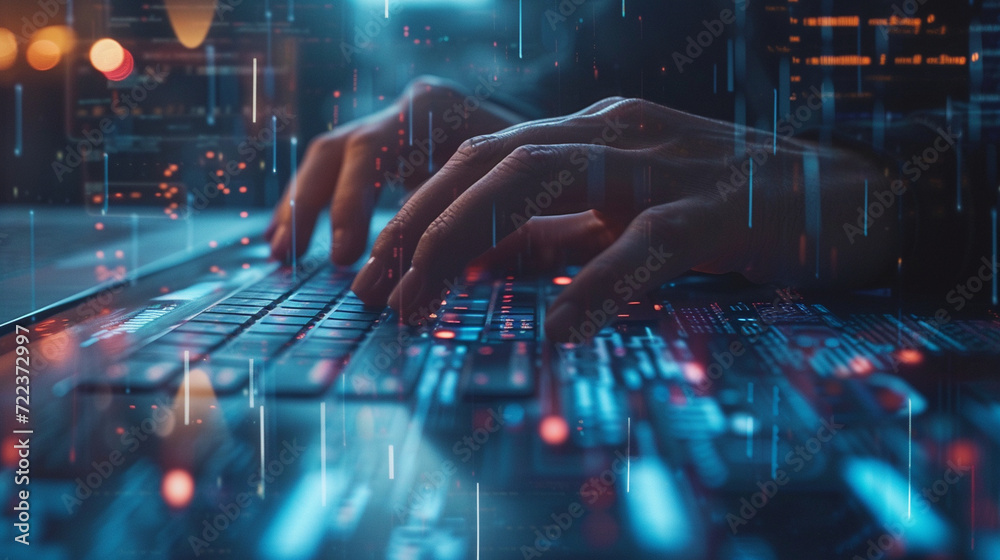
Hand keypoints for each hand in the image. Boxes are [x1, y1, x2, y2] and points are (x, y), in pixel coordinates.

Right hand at [265, 75, 520, 264]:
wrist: (552, 138)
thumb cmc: (543, 167)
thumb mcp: (523, 187)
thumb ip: (489, 221)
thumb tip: (453, 275)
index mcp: (437, 108)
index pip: (375, 150)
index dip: (353, 203)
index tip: (347, 256)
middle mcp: (407, 108)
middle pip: (343, 148)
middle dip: (319, 205)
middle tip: (304, 258)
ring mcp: (392, 123)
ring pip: (328, 156)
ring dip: (302, 206)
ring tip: (282, 255)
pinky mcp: (385, 147)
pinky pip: (333, 170)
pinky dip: (313, 204)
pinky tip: (291, 243)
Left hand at [350, 98, 897, 340]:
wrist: (845, 197)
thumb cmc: (729, 208)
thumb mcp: (627, 214)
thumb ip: (560, 232)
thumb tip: (479, 263)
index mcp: (594, 130)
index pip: (481, 157)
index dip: (419, 210)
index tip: (380, 269)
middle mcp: (617, 131)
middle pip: (491, 162)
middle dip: (420, 227)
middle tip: (381, 294)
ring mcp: (664, 162)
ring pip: (539, 177)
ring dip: (467, 241)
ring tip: (426, 305)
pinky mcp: (717, 206)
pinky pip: (642, 241)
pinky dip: (593, 286)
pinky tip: (557, 331)